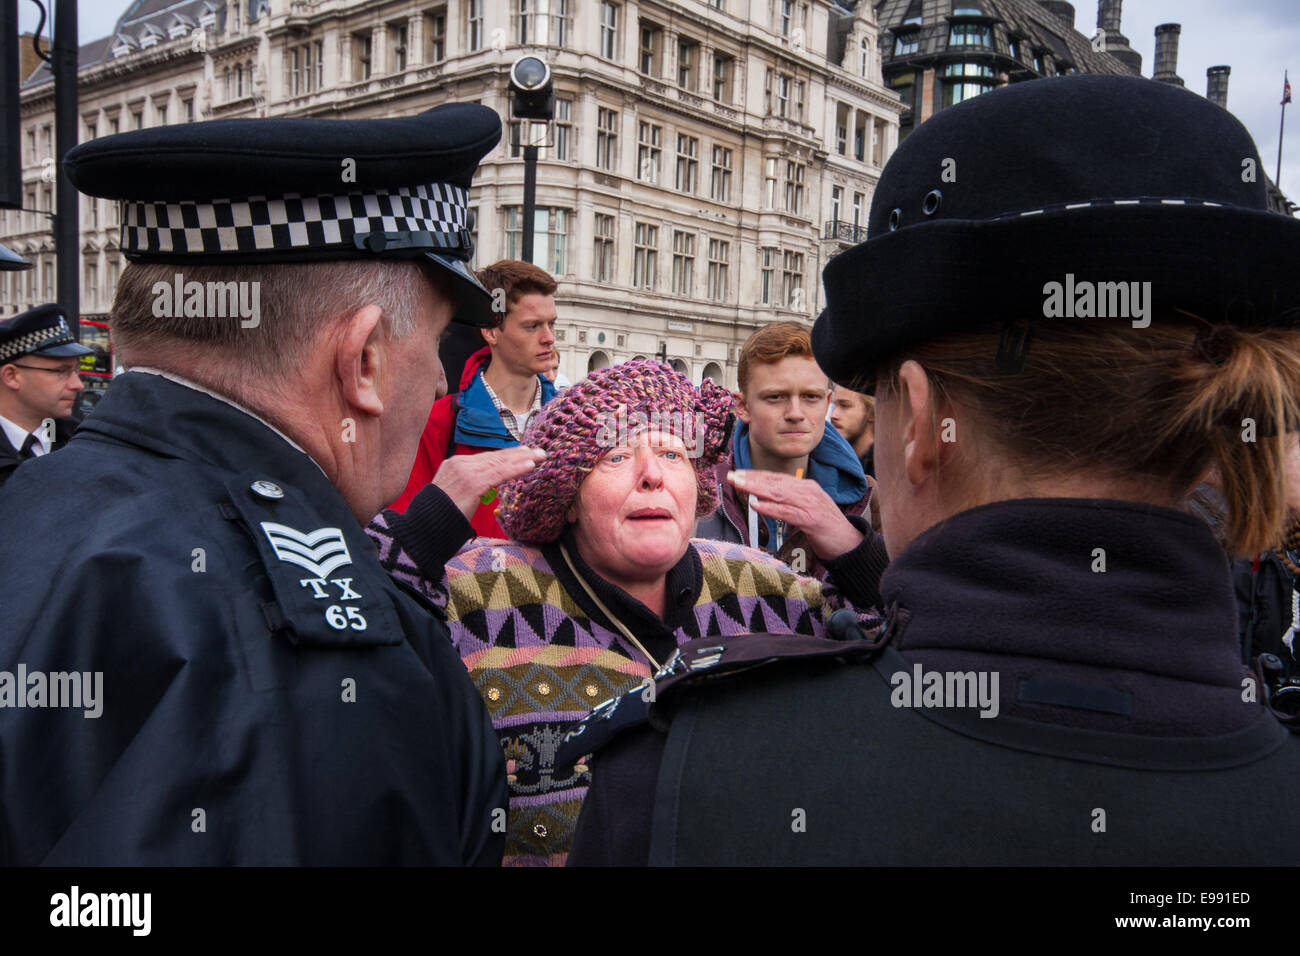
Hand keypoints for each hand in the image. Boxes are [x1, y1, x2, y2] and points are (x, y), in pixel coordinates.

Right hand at [435, 447, 545, 521]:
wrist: (424, 526)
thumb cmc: (439, 516)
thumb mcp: (453, 494)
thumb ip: (469, 486)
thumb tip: (486, 486)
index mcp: (454, 464)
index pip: (486, 457)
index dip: (506, 455)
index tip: (523, 453)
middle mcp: (460, 464)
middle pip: (495, 457)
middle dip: (518, 454)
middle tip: (538, 452)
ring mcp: (466, 472)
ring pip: (500, 463)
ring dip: (522, 459)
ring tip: (540, 456)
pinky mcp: (473, 483)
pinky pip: (500, 473)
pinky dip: (517, 468)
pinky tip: (530, 465)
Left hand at [728, 469, 864, 560]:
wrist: (850, 543)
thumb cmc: (826, 528)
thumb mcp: (807, 509)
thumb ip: (790, 502)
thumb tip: (765, 499)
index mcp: (806, 487)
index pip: (777, 478)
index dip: (756, 475)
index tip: (738, 474)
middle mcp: (808, 491)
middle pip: (775, 483)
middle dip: (751, 479)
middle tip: (732, 476)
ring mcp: (811, 505)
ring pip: (779, 493)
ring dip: (756, 488)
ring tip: (740, 485)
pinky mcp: (812, 520)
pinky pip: (787, 512)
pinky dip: (771, 508)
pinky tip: (757, 505)